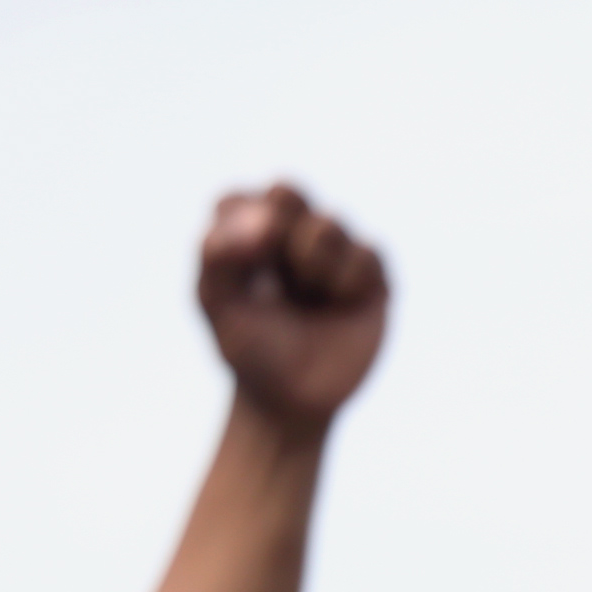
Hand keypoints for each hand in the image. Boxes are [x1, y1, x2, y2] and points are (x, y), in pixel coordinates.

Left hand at [197, 185, 388, 428]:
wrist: (294, 400)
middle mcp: (291, 231)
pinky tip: (340, 305)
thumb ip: (219, 253)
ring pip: (329, 223)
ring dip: (312, 266)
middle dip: (280, 234)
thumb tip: (265, 218)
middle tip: (280, 276)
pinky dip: (347, 281)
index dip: (241, 234)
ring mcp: (335, 250)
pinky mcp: (373, 274)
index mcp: (245, 231)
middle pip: (287, 191)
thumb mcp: (218, 303)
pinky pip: (367, 252)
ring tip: (309, 297)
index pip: (239, 200)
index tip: (242, 272)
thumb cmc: (250, 347)